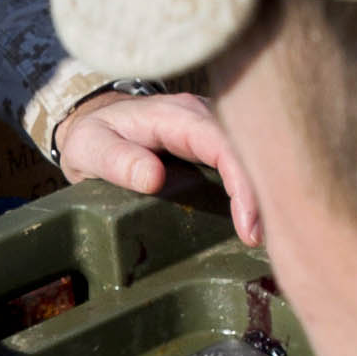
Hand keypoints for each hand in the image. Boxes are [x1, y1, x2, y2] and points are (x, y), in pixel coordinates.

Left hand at [54, 86, 262, 246]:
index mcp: (177, 115)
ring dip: (264, 193)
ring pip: (252, 154)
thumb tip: (154, 177)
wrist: (93, 124)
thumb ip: (117, 160)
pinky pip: (242, 162)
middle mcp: (203, 115)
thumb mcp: (90, 147)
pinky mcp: (215, 143)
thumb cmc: (92, 137)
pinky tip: (258, 221)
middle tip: (263, 240)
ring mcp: (212, 128)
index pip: (224, 144)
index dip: (242, 183)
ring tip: (266, 236)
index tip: (248, 225)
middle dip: (265, 193)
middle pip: (249, 149)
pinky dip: (254, 190)